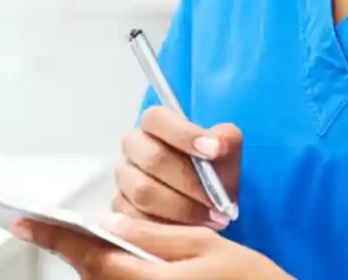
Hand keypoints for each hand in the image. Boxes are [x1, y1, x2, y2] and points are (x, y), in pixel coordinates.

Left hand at [11, 214, 291, 279]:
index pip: (88, 254)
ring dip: (95, 266)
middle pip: (91, 274)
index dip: (52, 236)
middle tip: (51, 227)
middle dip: (74, 250)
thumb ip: (155, 236)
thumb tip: (110, 223)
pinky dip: (113, 278)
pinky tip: (123, 265)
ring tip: (88, 243)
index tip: (22, 221)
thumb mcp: (210, 248)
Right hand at [113, 107, 241, 229]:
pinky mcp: (122, 209)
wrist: (207, 202)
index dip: (185, 134)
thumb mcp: (226, 152)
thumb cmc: (211, 172)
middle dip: (188, 181)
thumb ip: (226, 140)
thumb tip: (219, 144)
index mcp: (154, 125)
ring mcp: (125, 178)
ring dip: (182, 208)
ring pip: (143, 192)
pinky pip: (139, 219)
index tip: (215, 151)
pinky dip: (169, 227)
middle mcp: (134, 147)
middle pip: (152, 158)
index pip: (157, 119)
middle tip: (216, 199)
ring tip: (211, 217)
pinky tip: (192, 229)